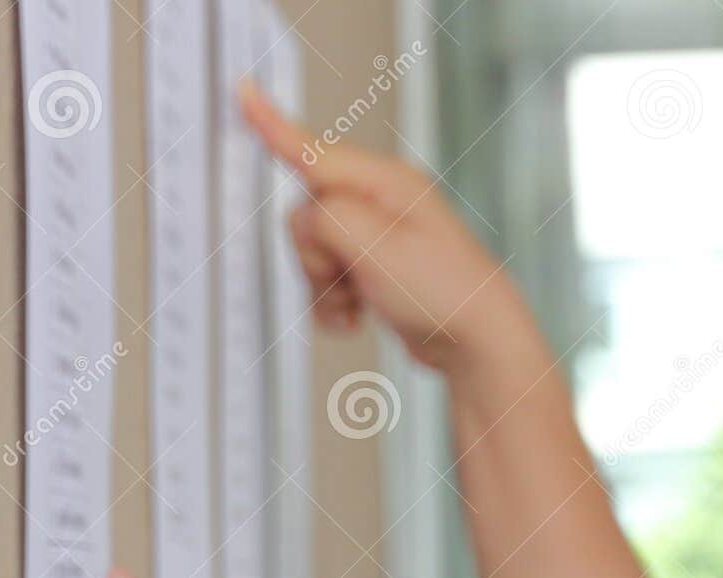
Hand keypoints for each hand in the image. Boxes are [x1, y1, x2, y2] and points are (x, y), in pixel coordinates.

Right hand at [241, 86, 555, 404]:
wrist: (477, 342)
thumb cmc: (442, 290)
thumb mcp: (375, 246)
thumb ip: (326, 220)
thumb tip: (309, 222)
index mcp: (383, 182)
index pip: (312, 150)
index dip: (272, 124)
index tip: (245, 90)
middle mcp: (378, 202)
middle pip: (306, 217)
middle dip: (314, 258)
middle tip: (349, 279)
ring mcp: (376, 236)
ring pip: (313, 253)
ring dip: (324, 288)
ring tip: (359, 305)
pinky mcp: (373, 268)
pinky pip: (327, 282)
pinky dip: (333, 305)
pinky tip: (357, 318)